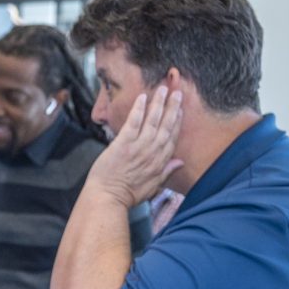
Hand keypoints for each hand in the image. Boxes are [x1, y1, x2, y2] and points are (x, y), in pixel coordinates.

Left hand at [88, 86, 183, 206]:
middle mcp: (152, 152)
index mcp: (160, 162)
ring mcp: (138, 147)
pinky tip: (143, 97)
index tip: (181, 109)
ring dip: (159, 103)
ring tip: (163, 89)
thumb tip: (181, 162)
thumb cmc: (127, 195)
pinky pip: (134, 122)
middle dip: (173, 107)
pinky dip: (139, 109)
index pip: (172, 137)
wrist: (107, 199)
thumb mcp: (153, 187)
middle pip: (166, 125)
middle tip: (177, 92)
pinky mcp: (123, 143)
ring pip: (153, 121)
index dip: (177, 121)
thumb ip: (167, 172)